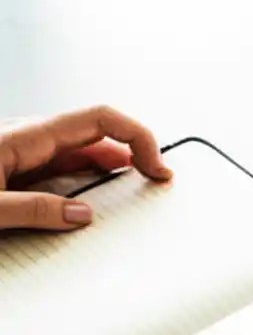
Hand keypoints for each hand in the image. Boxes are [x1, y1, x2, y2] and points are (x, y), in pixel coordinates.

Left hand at [0, 106, 171, 230]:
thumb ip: (34, 211)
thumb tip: (83, 215)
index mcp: (25, 136)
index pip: (100, 119)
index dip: (138, 137)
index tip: (156, 168)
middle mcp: (27, 137)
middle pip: (97, 137)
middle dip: (133, 155)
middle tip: (156, 181)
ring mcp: (21, 151)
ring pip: (80, 152)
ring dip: (111, 169)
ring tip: (133, 191)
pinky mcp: (13, 167)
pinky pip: (61, 167)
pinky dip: (88, 179)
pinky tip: (93, 198)